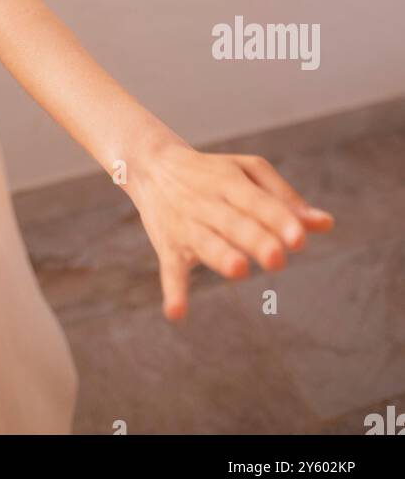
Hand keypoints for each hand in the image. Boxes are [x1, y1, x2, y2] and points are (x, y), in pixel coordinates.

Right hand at [126, 138, 334, 320]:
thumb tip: (326, 224)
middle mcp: (207, 202)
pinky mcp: (168, 247)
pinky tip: (177, 313)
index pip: (258, 201)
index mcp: (230, 181)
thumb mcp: (247, 171)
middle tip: (278, 259)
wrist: (151, 165)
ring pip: (206, 243)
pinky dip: (173, 291)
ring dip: (221, 257)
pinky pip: (170, 270)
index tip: (301, 238)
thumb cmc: (212, 172)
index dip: (278, 219)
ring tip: (239, 270)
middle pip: (234, 223)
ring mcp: (187, 225)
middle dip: (255, 240)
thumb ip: (285, 199)